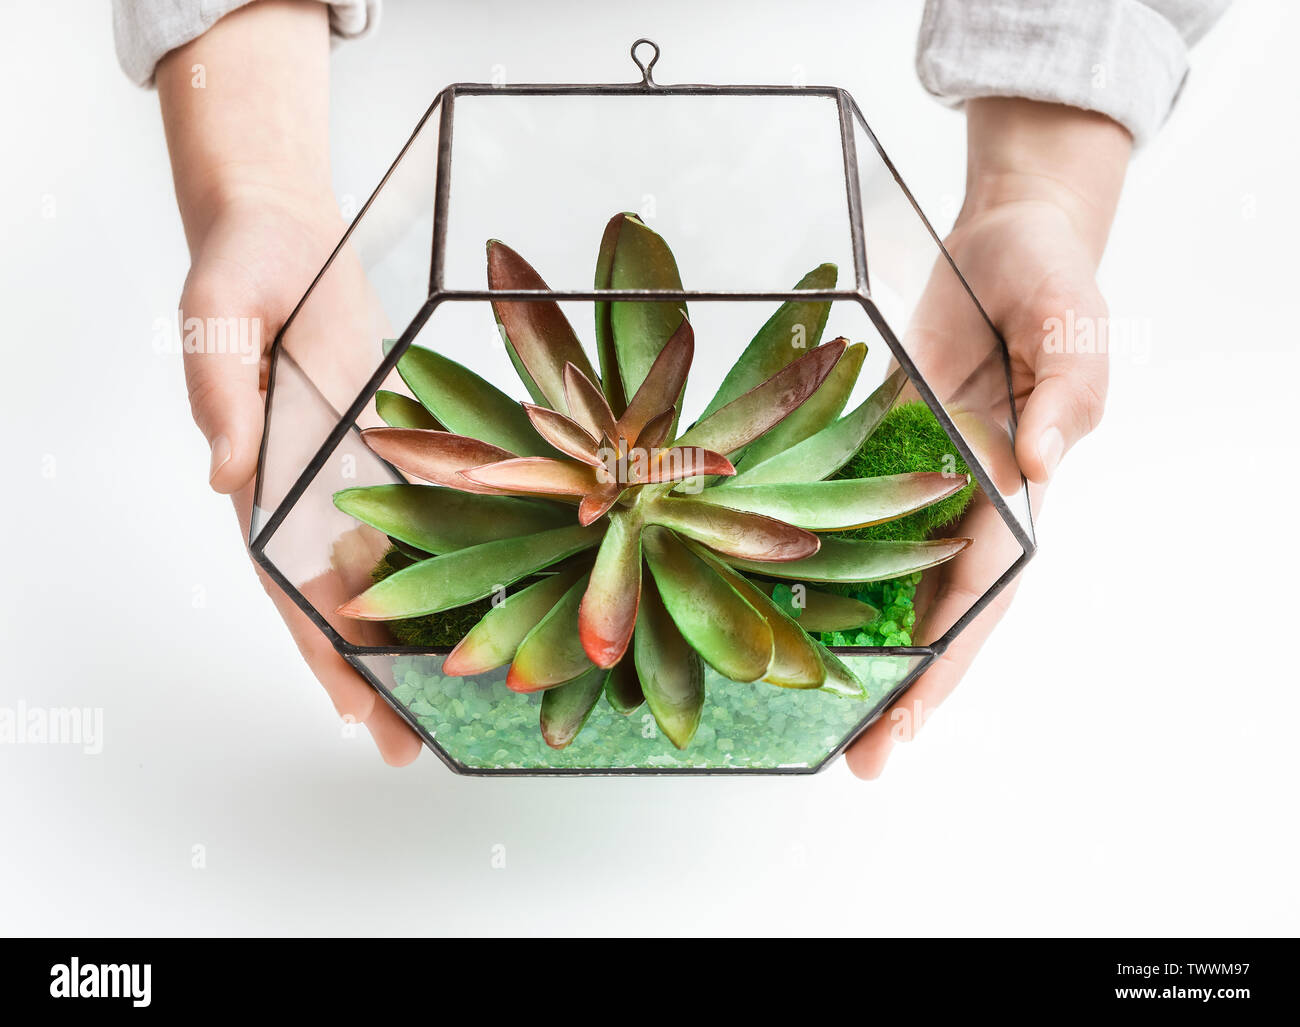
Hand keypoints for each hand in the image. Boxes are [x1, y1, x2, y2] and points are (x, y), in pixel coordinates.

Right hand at [157, 2, 421, 764]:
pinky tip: (487, 598)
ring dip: (415, 631)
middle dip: (369, 671)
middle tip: (407, 742)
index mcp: (265, 478)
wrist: (285, 228)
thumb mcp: (217, 316)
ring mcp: (354, 472)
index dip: (315, 646)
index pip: (286, 581)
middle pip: (339, 597)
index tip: (346, 708)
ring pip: (386, 567)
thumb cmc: (244, 264)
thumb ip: (218, 393)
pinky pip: (425, 511)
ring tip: (455, 697)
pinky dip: (448, 558)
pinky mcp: (393, 445)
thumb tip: (224, 477)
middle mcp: (312, 490)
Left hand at [846, 98, 1130, 777]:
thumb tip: (1045, 460)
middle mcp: (965, 503)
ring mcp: (918, 485)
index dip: (948, 661)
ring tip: (810, 711)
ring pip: (888, 582)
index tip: (910, 722)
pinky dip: (822, 567)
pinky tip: (780, 605)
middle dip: (904, 688)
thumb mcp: (1069, 323)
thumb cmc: (1047, 278)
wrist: (1003, 240)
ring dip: (858, 644)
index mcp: (1017, 489)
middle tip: (861, 759)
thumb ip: (1068, 390)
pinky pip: (847, 522)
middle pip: (934, 612)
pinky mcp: (878, 456)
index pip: (982, 593)